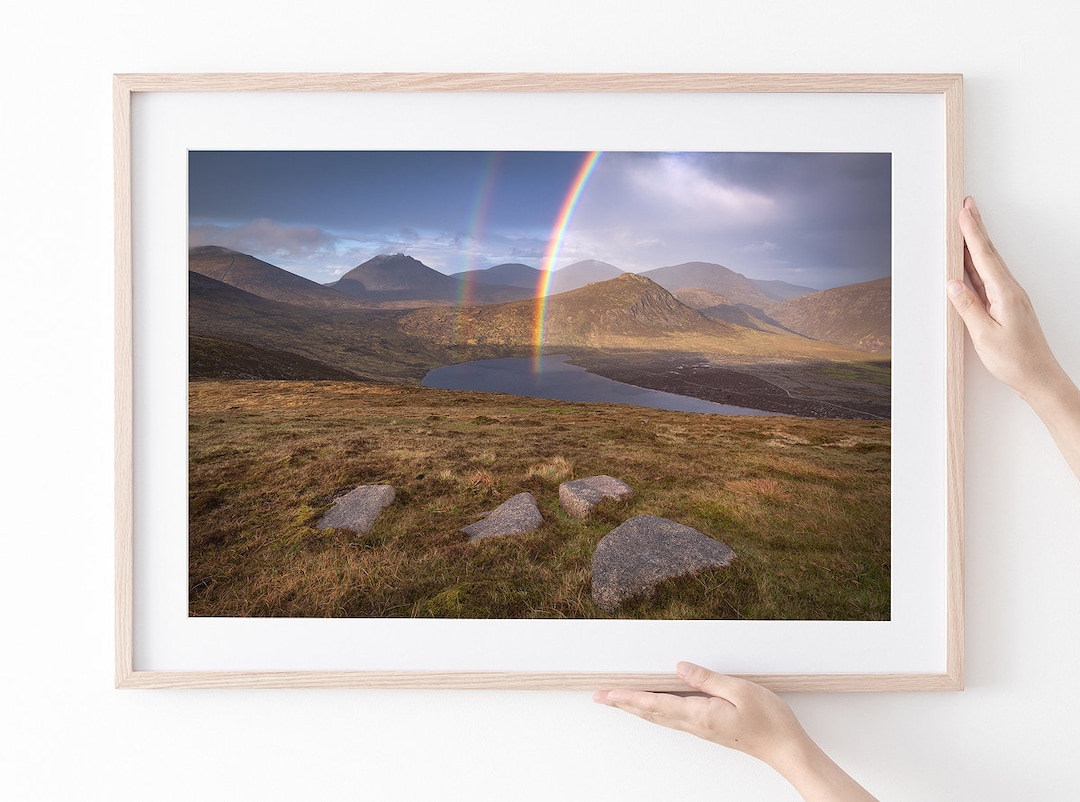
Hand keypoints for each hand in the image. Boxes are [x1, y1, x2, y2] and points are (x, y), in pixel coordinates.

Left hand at [594, 662, 877, 801]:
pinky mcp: (708, 728)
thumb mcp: (740, 690)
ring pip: (659, 717)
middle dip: (622, 703)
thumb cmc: (769, 720)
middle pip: (649, 712)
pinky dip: (654, 711)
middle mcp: (694, 723)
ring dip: (635, 708)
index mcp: (698, 713)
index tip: (605, 693)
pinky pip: (673, 718)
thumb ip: (707, 678)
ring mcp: (701, 728)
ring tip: (618, 700)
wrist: (786, 749)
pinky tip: (653, 707)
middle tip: (599, 696)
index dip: (626, 697)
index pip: (652, 703)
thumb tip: (679, 667)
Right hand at [948, 195, 1060, 399]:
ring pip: (988, 264)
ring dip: (976, 244)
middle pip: (989, 253)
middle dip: (976, 228)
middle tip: (967, 205)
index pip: (984, 257)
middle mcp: (1010, 290)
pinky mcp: (1006, 305)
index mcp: (1005, 293)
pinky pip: (988, 279)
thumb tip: (952, 283)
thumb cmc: (1015, 359)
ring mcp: (1009, 297)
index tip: (964, 212)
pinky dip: (977, 265)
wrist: (1038, 376)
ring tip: (965, 227)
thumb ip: (967, 306)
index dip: (972, 233)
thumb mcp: (985, 335)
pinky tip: (969, 262)